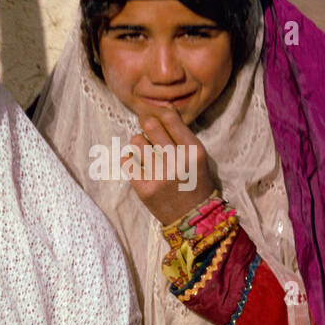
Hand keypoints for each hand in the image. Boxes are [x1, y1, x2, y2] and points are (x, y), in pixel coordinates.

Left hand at [121, 104, 215, 223]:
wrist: (194, 218)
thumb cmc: (195, 181)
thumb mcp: (197, 155)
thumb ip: (181, 132)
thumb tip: (163, 106)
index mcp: (194, 151)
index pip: (169, 118)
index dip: (157, 112)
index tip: (153, 115)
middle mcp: (177, 162)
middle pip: (150, 125)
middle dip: (145, 123)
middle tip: (146, 127)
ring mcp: (160, 176)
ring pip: (136, 142)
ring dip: (138, 143)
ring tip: (146, 152)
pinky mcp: (145, 189)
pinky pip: (127, 162)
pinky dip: (130, 160)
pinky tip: (138, 164)